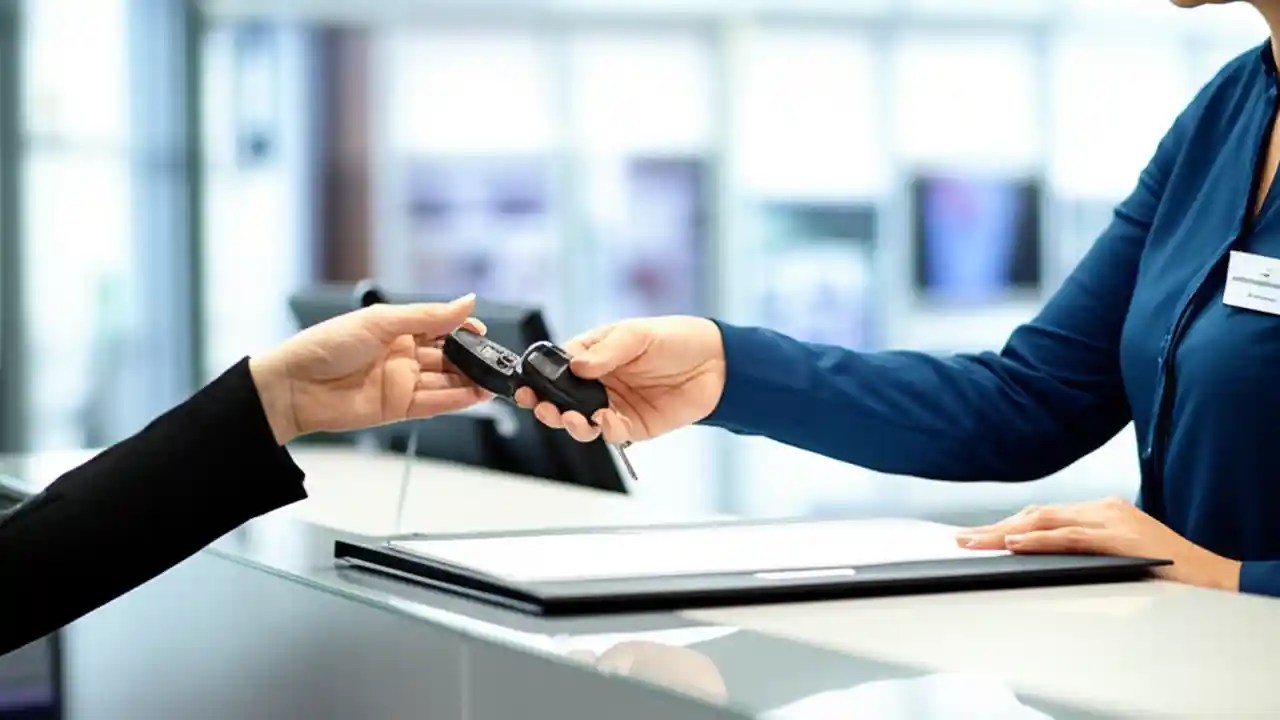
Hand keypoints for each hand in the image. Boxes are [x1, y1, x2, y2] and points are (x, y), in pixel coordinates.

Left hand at [248, 294, 491, 444]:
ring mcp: (401, 381)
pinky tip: (478, 394)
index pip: (440, 327)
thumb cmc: (325, 345)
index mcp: (396, 328)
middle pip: (447, 356)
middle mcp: (402, 354)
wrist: (294, 386)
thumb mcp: (381, 321)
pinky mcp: (399, 407)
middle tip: (497, 360)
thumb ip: (428, 316)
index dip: (464, 329)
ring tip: (496, 379)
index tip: (483, 331)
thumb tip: (467, 302)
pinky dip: (458, 400)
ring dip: (471, 381)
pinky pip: (435, 402)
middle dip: (473, 358)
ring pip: (446, 381)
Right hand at [513, 317, 725, 443]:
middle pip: (562, 401)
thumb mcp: (637, 334)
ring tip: (572, 418)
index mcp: (594, 356)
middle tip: (543, 407)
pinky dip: (604, 431)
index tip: (528, 386)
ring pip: (582, 422)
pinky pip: (612, 434)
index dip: (539, 380)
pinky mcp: (635, 426)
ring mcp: (615, 406)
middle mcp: (600, 383)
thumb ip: (606, 351)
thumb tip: (578, 365)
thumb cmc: (676, 339)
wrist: (718, 363)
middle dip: (548, 407)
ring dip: (571, 424)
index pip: (557, 370)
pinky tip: (605, 422)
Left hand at [955, 497, 1241, 590]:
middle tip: (960, 540)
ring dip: (1005, 534)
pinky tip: (1014, 544)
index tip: (974, 536)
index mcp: (1100, 510)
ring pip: (1046, 522)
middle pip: (1036, 515)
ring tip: (975, 543)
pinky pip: (1070, 537)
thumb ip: (1083, 549)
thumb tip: (1036, 557)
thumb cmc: (1163, 569)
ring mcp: (1111, 520)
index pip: (1042, 515)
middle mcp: (1101, 508)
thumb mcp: (1116, 554)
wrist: (1211, 576)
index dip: (1005, 524)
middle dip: (995, 528)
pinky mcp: (1119, 537)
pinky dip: (1039, 541)